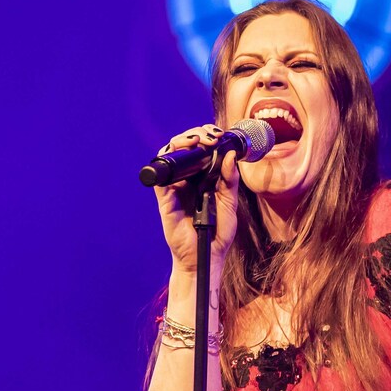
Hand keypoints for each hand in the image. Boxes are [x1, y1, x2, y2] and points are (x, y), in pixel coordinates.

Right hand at [153, 124, 240, 274]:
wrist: (205, 256)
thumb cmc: (218, 233)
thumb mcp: (230, 203)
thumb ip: (230, 180)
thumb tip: (230, 156)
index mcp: (203, 178)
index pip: (201, 149)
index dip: (207, 136)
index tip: (218, 135)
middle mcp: (187, 179)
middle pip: (185, 147)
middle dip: (196, 134)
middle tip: (210, 137)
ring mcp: (174, 187)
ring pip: (170, 154)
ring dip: (182, 141)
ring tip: (197, 140)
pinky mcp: (165, 198)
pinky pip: (160, 176)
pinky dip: (167, 160)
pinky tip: (181, 154)